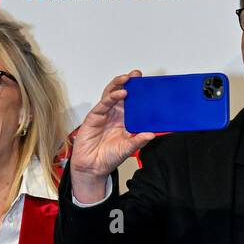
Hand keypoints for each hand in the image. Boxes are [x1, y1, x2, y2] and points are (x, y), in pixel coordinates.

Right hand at [69, 70, 155, 201]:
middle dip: (129, 82)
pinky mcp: (94, 116)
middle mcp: (114, 115)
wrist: (92, 168)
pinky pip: (104, 103)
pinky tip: (121, 93)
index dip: (139, 93)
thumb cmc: (108, 158)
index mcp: (124, 121)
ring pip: (111, 94)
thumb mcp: (127, 149)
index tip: (148, 85)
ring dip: (119, 84)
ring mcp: (104, 114)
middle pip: (122, 94)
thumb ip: (138, 141)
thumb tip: (152, 134)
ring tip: (128, 79)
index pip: (133, 103)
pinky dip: (112, 96)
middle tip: (137, 75)